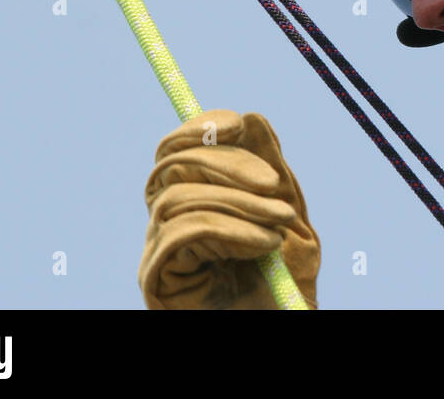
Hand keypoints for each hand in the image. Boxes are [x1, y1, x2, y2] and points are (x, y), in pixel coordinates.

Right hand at [138, 109, 319, 308]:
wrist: (283, 324)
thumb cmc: (286, 284)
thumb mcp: (288, 217)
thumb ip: (271, 171)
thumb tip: (251, 117)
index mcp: (195, 202)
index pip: (176, 151)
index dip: (200, 129)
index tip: (239, 122)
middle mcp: (168, 224)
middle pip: (170, 166)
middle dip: (225, 162)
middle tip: (274, 184)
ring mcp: (158, 253)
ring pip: (175, 198)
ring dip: (237, 202)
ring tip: (281, 223)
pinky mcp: (155, 281)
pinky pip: (179, 233)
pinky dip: (227, 228)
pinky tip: (262, 244)